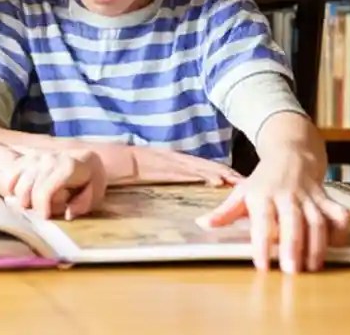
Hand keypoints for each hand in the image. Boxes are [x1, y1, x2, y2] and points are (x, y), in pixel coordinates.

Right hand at [5, 148, 106, 219]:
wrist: (86, 158)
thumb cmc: (91, 180)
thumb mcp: (96, 193)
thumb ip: (83, 204)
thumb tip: (67, 214)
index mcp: (68, 167)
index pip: (44, 191)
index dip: (41, 208)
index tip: (45, 218)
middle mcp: (49, 160)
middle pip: (29, 190)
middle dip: (34, 207)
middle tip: (44, 212)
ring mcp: (37, 157)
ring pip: (19, 184)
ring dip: (23, 199)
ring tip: (35, 205)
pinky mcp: (29, 158)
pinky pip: (13, 174)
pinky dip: (13, 188)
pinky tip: (20, 196)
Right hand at [127, 146, 243, 185]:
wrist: (103, 160)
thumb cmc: (119, 171)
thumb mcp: (144, 176)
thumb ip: (158, 179)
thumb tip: (172, 191)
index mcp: (169, 161)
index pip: (199, 166)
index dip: (218, 171)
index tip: (236, 180)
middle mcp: (173, 158)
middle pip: (206, 164)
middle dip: (227, 172)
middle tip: (247, 181)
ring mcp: (169, 160)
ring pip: (201, 166)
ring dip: (222, 173)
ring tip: (239, 181)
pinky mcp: (164, 164)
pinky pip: (188, 170)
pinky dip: (205, 175)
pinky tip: (218, 182)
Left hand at [194, 152, 348, 273]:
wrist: (290, 152)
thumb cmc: (263, 180)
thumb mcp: (241, 191)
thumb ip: (225, 212)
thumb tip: (202, 223)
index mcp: (261, 194)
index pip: (261, 220)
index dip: (262, 243)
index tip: (262, 265)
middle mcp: (286, 194)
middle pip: (292, 221)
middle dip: (294, 246)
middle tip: (293, 271)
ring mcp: (308, 195)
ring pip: (317, 219)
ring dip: (317, 244)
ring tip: (313, 267)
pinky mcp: (325, 196)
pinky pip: (337, 212)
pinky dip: (341, 228)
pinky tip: (337, 245)